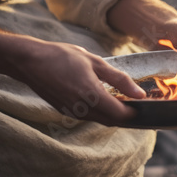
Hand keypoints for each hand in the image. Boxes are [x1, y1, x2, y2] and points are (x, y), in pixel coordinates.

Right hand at [0, 15, 142, 126]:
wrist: (29, 61)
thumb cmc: (61, 56)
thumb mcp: (94, 61)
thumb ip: (118, 79)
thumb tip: (139, 94)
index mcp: (91, 95)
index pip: (121, 114)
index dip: (136, 113)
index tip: (147, 105)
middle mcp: (82, 108)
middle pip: (112, 120)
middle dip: (127, 115)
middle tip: (139, 104)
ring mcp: (72, 112)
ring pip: (100, 119)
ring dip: (114, 113)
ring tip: (124, 100)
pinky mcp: (66, 111)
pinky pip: (88, 115)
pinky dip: (100, 110)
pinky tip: (104, 97)